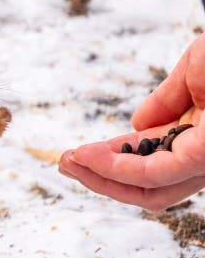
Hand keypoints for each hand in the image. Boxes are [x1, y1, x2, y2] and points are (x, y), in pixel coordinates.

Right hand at [58, 34, 204, 210]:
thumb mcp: (193, 68)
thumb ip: (164, 100)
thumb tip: (135, 126)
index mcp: (201, 136)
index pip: (151, 159)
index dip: (112, 159)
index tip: (79, 153)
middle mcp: (204, 156)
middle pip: (147, 186)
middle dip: (100, 179)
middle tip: (66, 165)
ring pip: (148, 189)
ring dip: (102, 179)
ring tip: (70, 163)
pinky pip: (154, 174)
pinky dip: (117, 169)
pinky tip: (90, 156)